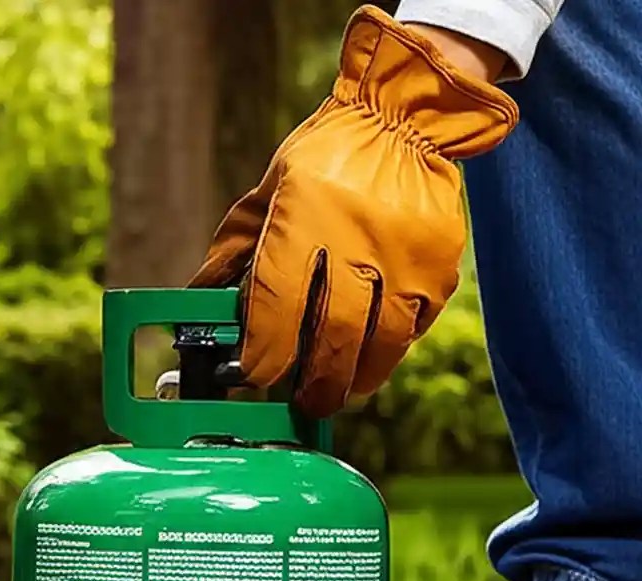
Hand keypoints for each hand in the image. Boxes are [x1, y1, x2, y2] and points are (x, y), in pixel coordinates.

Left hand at [186, 5, 518, 417]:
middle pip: (333, 335)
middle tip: (305, 403)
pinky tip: (377, 353)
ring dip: (359, 376)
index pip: (278, 306)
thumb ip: (235, 248)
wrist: (402, 117)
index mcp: (303, 222)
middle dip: (315, 382)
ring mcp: (403, 256)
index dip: (266, 352)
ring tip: (341, 392)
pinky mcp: (439, 263)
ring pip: (382, 341)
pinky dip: (394, 345)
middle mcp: (355, 243)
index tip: (257, 375)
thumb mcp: (267, 191)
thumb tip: (202, 296)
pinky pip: (417, 323)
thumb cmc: (324, 154)